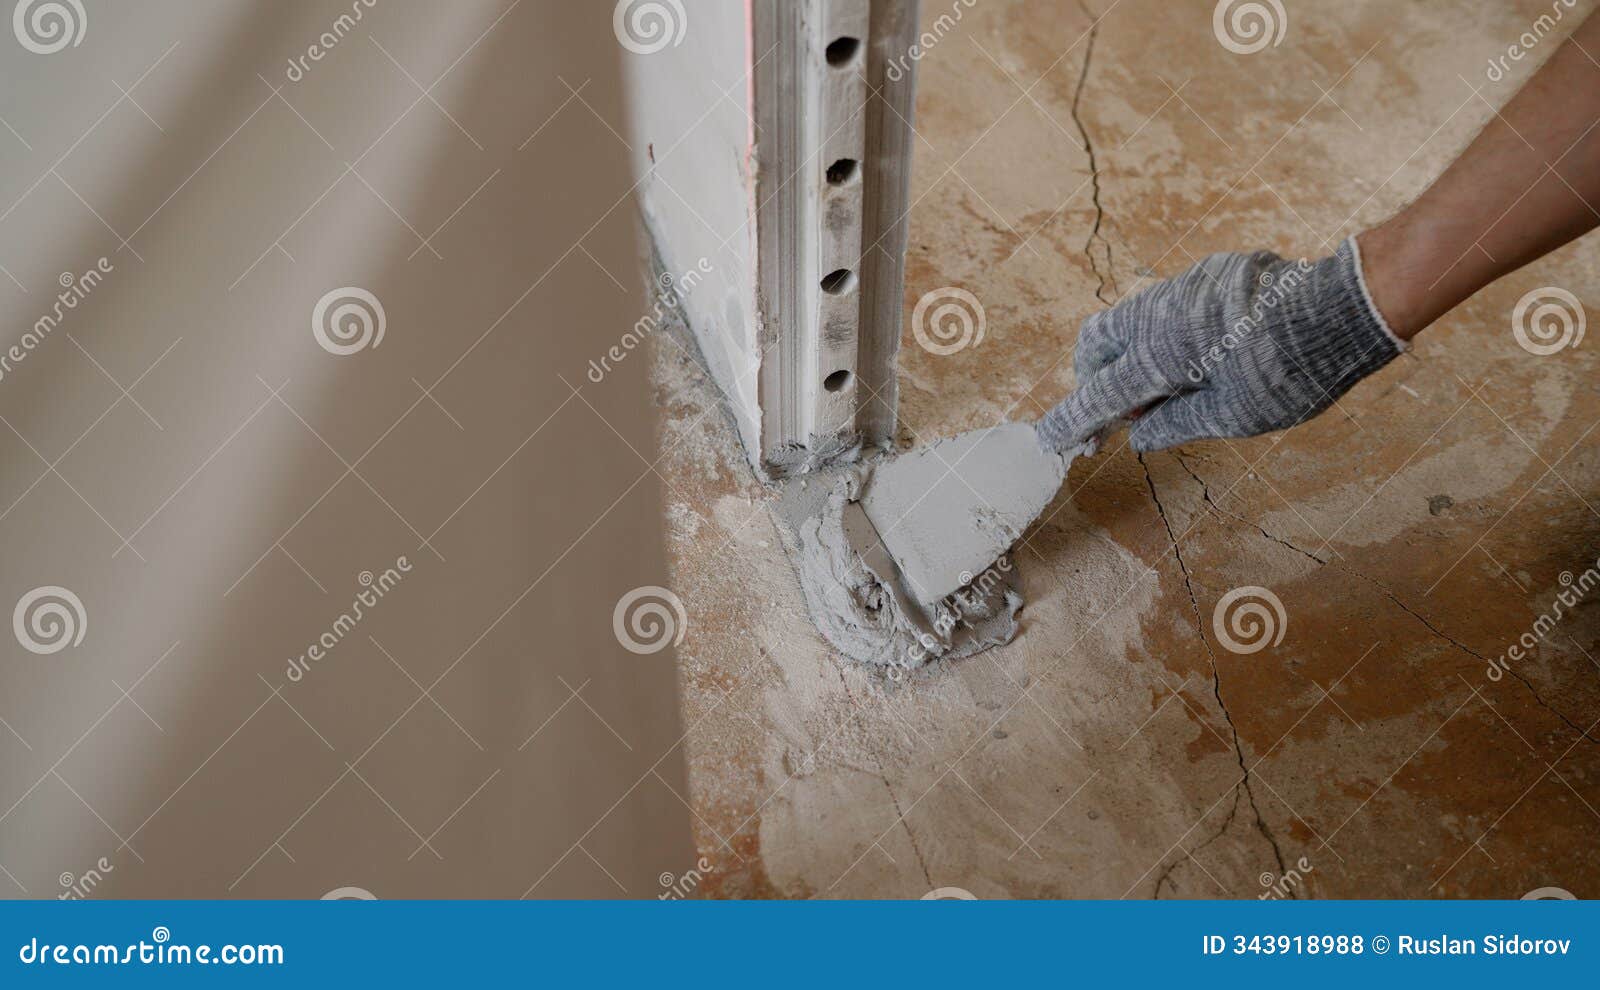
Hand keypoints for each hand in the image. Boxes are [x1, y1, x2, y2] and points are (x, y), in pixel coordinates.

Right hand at [1036, 238, 1404, 453]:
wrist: (1343, 307)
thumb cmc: (1291, 369)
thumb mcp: (1235, 415)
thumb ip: (1178, 423)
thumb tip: (1140, 433)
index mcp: (1159, 354)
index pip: (1100, 393)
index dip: (1073, 421)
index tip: (1050, 440)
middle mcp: (1159, 315)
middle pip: (1096, 342)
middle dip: (1092, 376)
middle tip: (1117, 412)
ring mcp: (1182, 289)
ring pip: (1128, 320)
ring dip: (1128, 356)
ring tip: (1164, 392)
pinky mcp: (1207, 276)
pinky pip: (1163, 307)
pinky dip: (1159, 337)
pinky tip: (1196, 360)